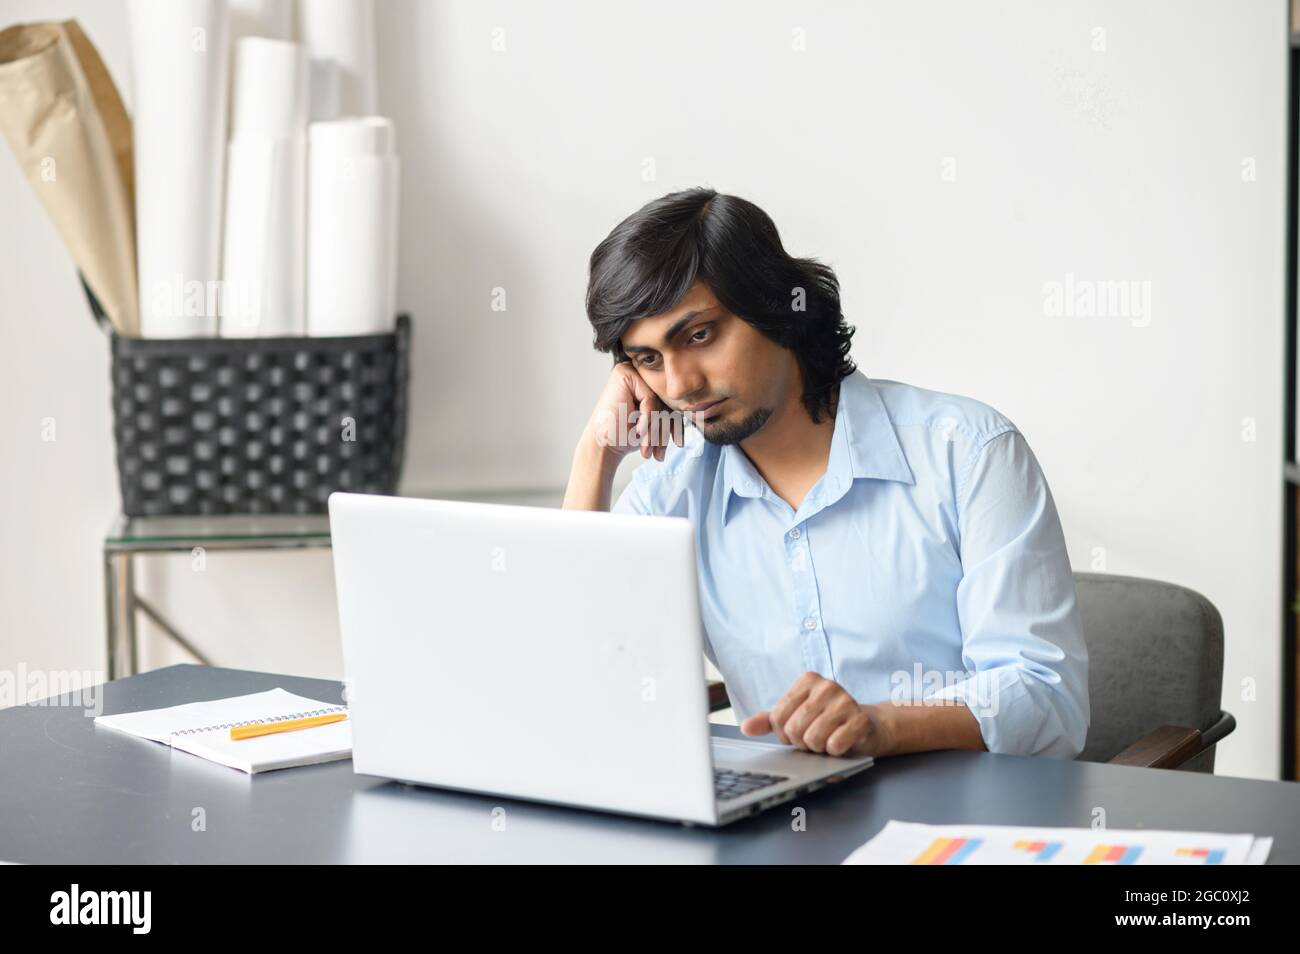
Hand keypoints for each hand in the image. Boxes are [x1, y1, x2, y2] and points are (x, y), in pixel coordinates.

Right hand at [583, 361, 683, 462]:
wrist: (604, 446)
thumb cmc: (626, 437)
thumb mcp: (658, 424)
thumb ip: (673, 412)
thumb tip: (704, 412)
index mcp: (646, 383)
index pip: (670, 401)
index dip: (675, 425)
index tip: (678, 444)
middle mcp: (639, 374)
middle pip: (666, 400)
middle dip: (665, 431)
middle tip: (660, 454)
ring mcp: (631, 371)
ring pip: (660, 402)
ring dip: (656, 430)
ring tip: (649, 449)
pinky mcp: (625, 374)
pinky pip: (650, 399)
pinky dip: (646, 420)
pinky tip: (638, 431)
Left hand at [739, 672, 888, 757]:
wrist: (866, 726)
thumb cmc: (826, 721)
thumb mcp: (795, 716)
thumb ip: (768, 720)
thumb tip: (746, 727)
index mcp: (808, 680)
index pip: (777, 717)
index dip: (784, 734)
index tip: (798, 731)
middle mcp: (827, 686)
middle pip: (794, 729)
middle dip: (801, 742)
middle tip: (814, 738)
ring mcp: (846, 700)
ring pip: (813, 738)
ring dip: (818, 748)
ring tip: (827, 739)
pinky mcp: (860, 719)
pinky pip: (835, 745)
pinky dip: (835, 751)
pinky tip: (842, 742)